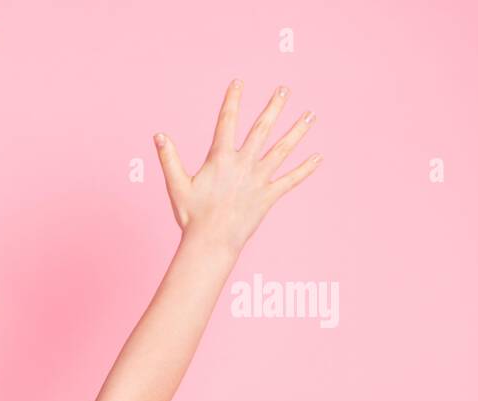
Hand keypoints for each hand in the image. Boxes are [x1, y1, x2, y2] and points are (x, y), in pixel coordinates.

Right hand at [155, 80, 320, 252]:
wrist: (211, 241)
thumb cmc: (191, 216)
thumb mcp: (176, 185)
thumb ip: (169, 158)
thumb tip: (158, 135)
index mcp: (220, 158)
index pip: (226, 121)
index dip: (232, 99)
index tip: (238, 82)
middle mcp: (243, 164)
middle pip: (262, 129)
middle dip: (274, 107)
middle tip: (284, 90)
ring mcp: (259, 179)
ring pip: (282, 150)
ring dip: (297, 131)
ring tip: (310, 115)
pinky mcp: (268, 196)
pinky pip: (291, 180)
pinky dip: (305, 169)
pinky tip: (318, 158)